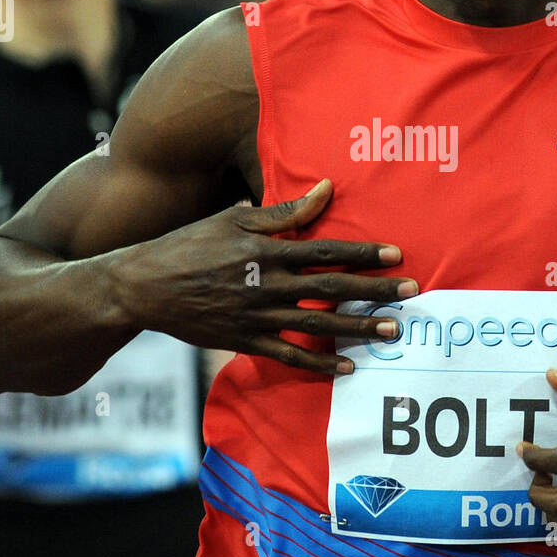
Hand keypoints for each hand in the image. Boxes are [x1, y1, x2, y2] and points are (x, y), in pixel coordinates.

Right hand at [122, 178, 414, 372]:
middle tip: (411, 294)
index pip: (325, 250)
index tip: (395, 254)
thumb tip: (328, 189)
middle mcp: (267, 283)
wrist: (144, 285)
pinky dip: (318, 364)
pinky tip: (347, 368)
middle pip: (331, 288)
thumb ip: (284, 210)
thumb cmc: (190, 243)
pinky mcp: (245, 341)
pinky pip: (289, 356)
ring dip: (359, 329)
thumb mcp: (234, 217)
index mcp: (266, 249)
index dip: (362, 252)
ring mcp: (257, 315)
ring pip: (318, 324)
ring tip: (393, 332)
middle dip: (375, 291)